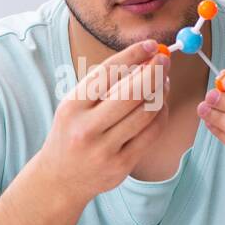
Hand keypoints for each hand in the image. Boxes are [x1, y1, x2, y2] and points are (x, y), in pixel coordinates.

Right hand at [36, 39, 169, 203]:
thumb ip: (102, 84)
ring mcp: (105, 149)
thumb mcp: (75, 105)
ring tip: (163, 81)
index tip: (150, 45)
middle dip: (153, 71)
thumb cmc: (71, 133)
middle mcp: (87, 128)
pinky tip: (161, 104)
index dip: (132, 56)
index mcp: (73, 106)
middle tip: (164, 59)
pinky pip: (151, 133)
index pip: (107, 73)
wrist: (60, 178)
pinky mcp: (121, 164)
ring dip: (161, 92)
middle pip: (131, 93)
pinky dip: (161, 115)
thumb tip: (141, 59)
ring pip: (146, 113)